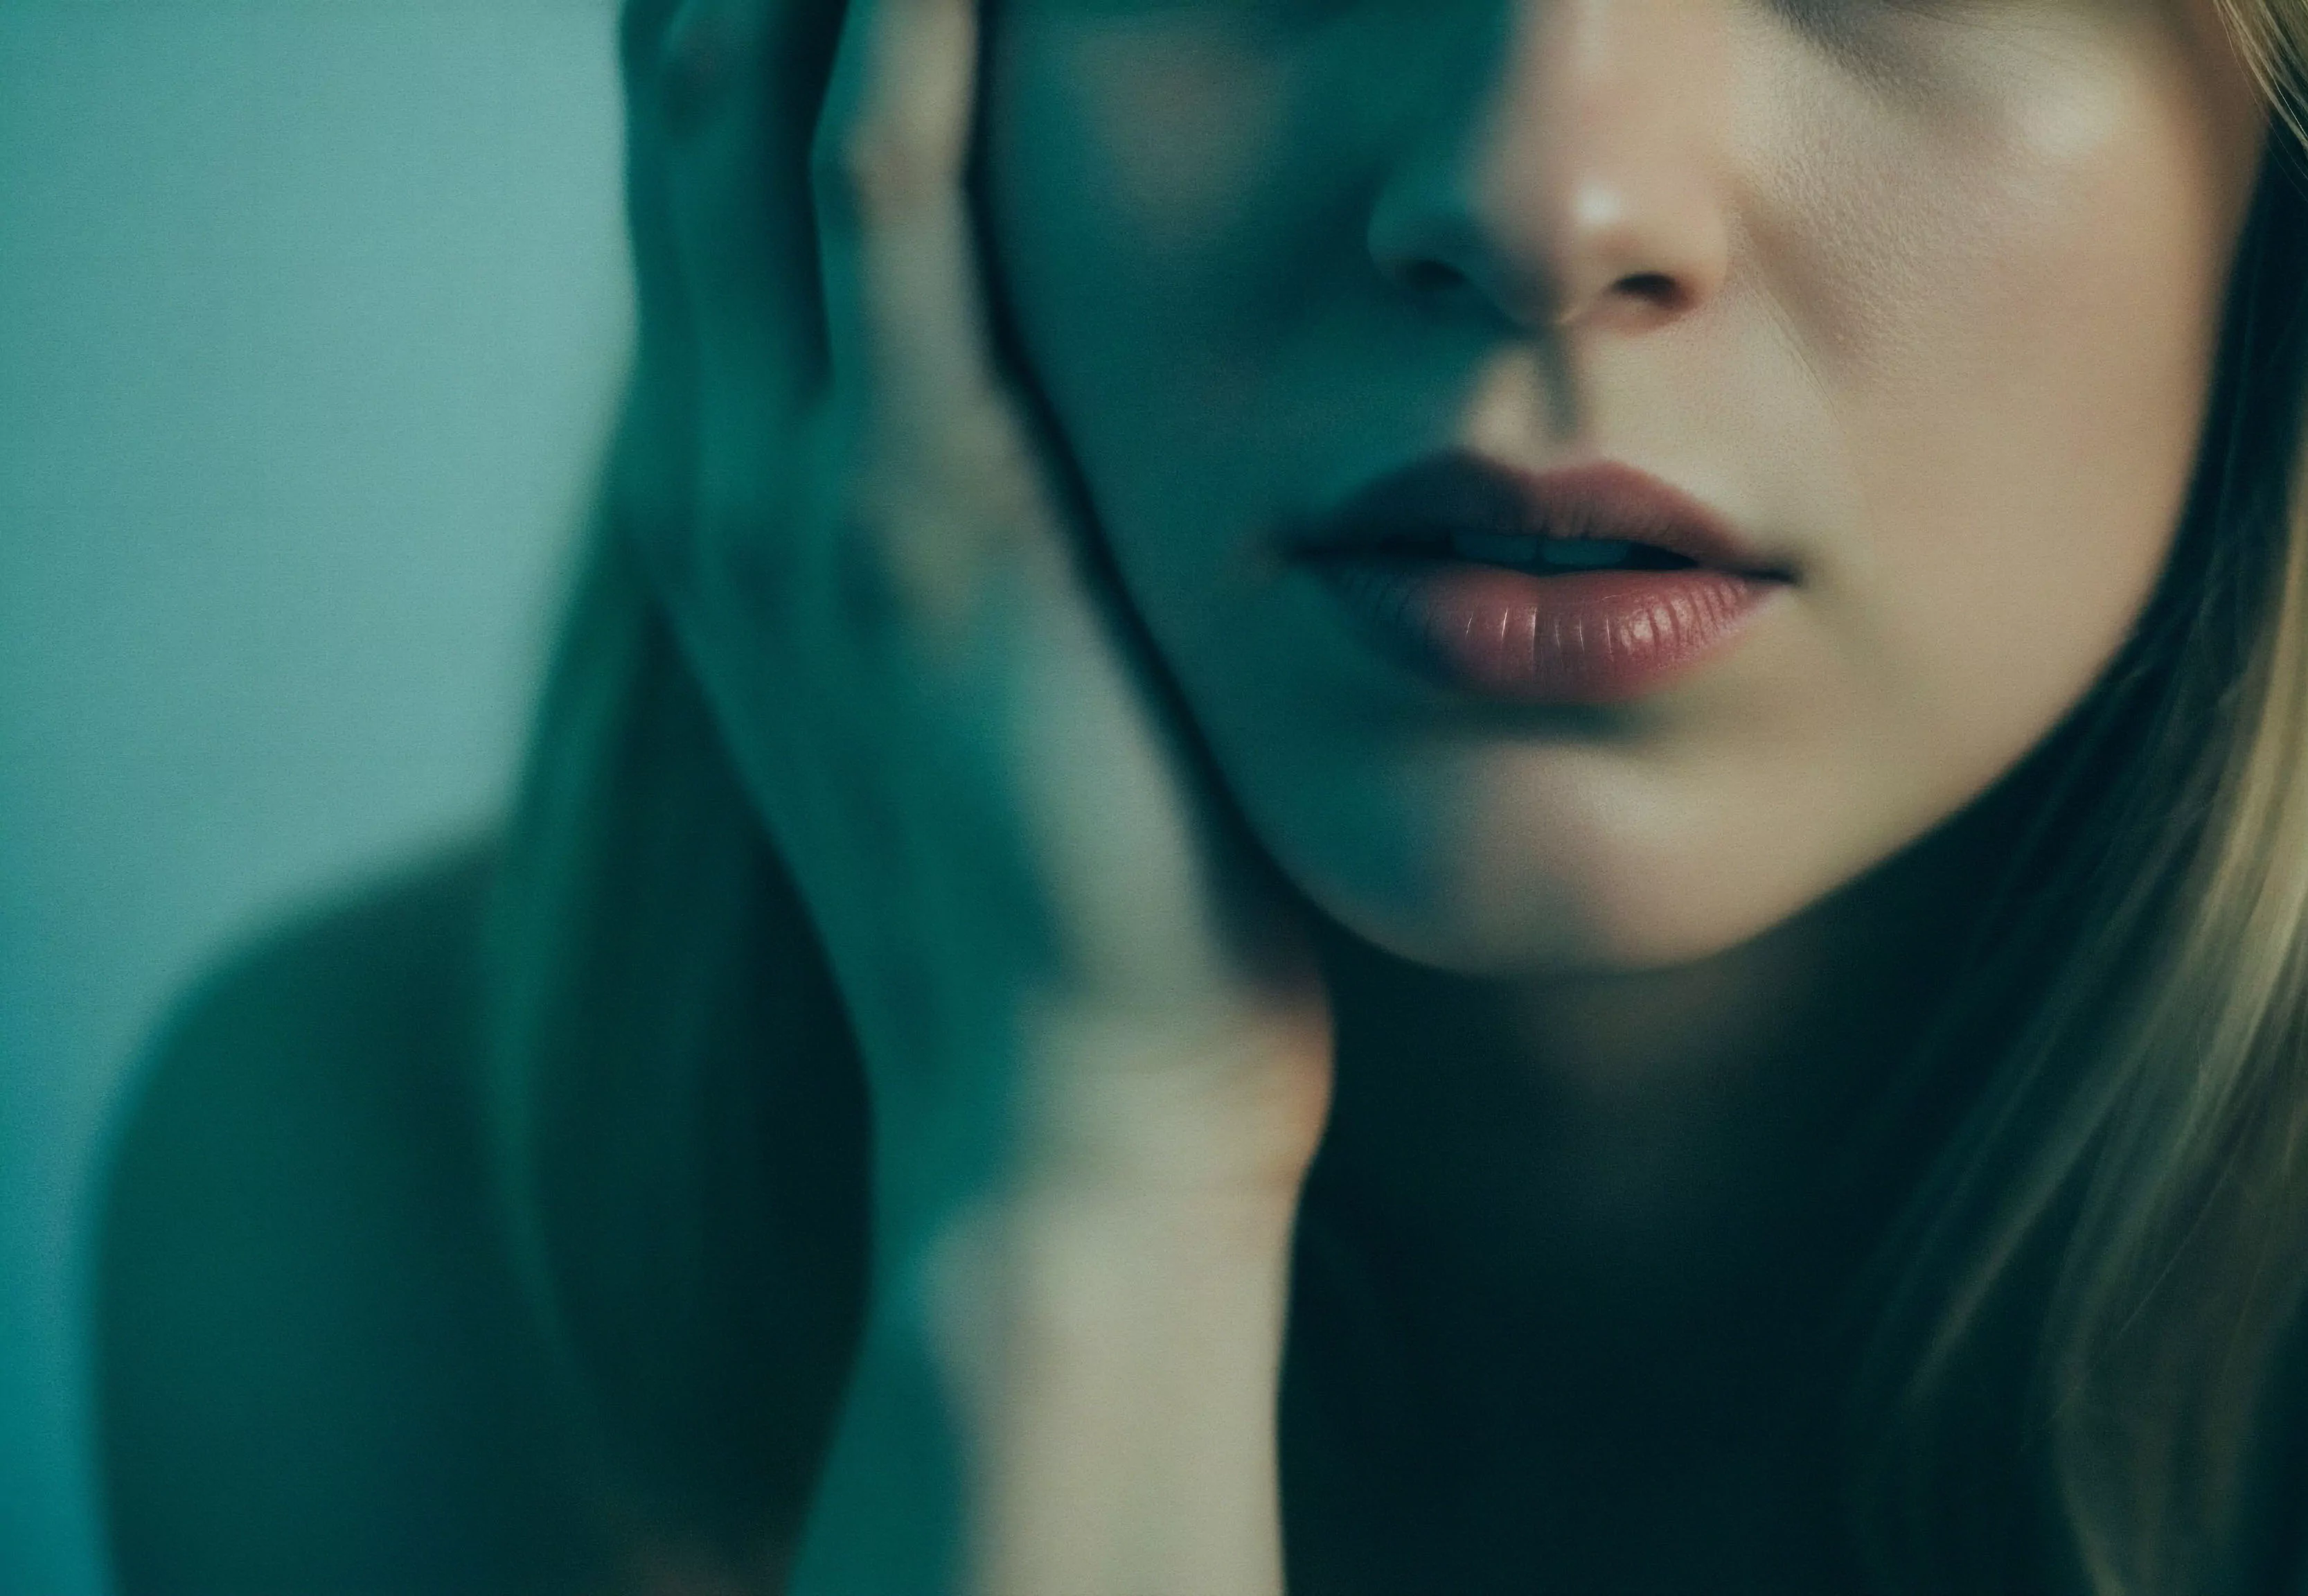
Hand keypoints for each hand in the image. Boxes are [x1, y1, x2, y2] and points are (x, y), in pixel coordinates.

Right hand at [614, 0, 1331, 1240]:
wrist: (1059, 1121)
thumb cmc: (1066, 911)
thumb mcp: (974, 691)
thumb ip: (960, 542)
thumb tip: (1042, 430)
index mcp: (745, 510)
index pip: (710, 199)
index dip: (731, 31)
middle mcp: (730, 477)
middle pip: (686, 125)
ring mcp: (804, 495)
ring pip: (750, 132)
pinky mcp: (924, 525)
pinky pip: (884, 222)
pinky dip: (902, 54)